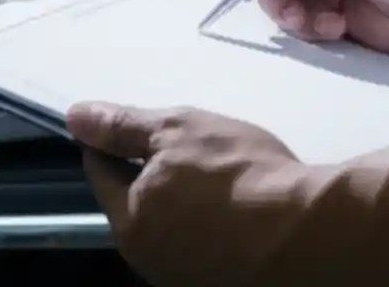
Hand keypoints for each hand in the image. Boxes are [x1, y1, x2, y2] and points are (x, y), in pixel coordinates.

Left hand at [67, 102, 307, 286]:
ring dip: (180, 199)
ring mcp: (187, 277)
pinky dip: (209, 221)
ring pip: (170, 226)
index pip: (100, 174)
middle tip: (178, 145)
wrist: (313, 231)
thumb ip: (121, 126)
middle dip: (147, 173)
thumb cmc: (239, 174)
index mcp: (130, 224)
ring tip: (212, 172)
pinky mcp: (222, 281)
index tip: (120, 126)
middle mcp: (151, 261)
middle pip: (134, 204)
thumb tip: (75, 117)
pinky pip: (203, 242)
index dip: (107, 143)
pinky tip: (234, 203)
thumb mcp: (175, 131)